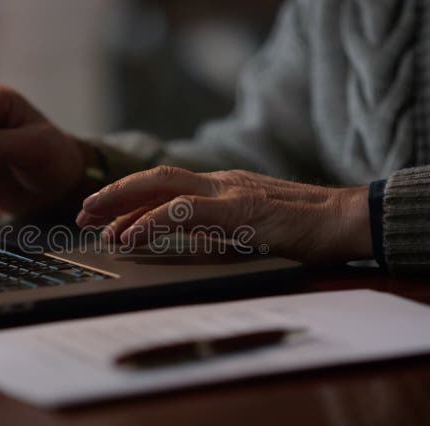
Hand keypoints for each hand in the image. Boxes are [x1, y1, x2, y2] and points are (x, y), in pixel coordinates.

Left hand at [76, 166, 371, 262]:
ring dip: (125, 205)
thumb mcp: (248, 231)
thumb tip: (181, 244)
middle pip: (155, 178)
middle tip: (83, 214)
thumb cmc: (301, 230)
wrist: (345, 221)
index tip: (101, 216)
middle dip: (114, 194)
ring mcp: (229, 191)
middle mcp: (219, 183)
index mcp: (220, 187)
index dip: (128, 198)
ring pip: (163, 187)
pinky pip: (187, 209)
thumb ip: (214, 232)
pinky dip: (154, 220)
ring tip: (97, 224)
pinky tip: (132, 233)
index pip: (164, 186)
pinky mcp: (240, 208)